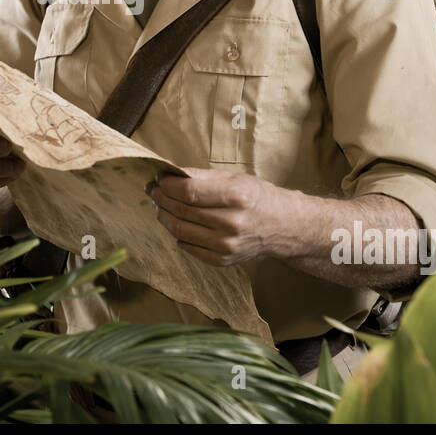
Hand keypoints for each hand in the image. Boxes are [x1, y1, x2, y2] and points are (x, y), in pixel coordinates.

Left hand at [147, 167, 301, 266]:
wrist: (282, 226)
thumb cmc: (257, 197)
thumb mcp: (234, 178)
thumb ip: (201, 176)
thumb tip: (169, 174)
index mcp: (236, 197)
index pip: (188, 192)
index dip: (167, 185)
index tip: (158, 178)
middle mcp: (231, 223)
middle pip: (181, 211)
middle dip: (160, 199)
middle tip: (152, 190)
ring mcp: (226, 245)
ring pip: (179, 231)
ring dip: (163, 216)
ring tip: (159, 205)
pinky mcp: (222, 260)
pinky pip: (187, 247)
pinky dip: (177, 234)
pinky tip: (176, 222)